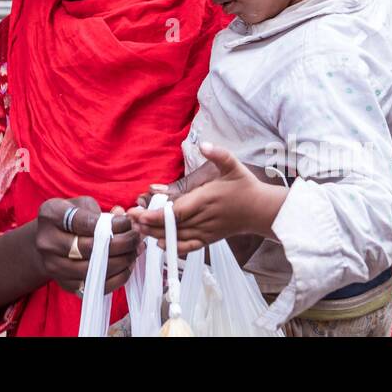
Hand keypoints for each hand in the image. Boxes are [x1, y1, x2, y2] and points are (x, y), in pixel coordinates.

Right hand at [34, 196, 137, 294]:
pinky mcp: (65, 284)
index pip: (82, 222)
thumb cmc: (69, 218)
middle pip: (88, 248)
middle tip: (136, 237)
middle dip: (120, 243)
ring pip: (93, 269)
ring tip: (134, 251)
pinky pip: (95, 286)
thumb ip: (100, 211)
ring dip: (121, 261)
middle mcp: (47, 242)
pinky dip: (116, 278)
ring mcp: (54, 266)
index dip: (110, 224)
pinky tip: (127, 266)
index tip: (127, 222)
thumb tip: (124, 218)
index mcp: (50, 216)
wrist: (47, 242)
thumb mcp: (80, 204)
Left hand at [127, 143, 286, 253]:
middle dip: (148, 224)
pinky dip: (173, 247)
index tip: (138, 213)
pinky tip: (158, 242)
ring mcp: (206, 231)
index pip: (175, 212)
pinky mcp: (209, 239)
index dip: (155, 216)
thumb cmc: (245, 186)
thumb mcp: (233, 165)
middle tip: (129, 218)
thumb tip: (203, 144)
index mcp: (206, 200)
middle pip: (171, 226)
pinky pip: (188, 246)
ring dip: (155, 233)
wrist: (262, 211)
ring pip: (176, 237)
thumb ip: (218, 154)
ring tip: (137, 228)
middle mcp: (204, 218)